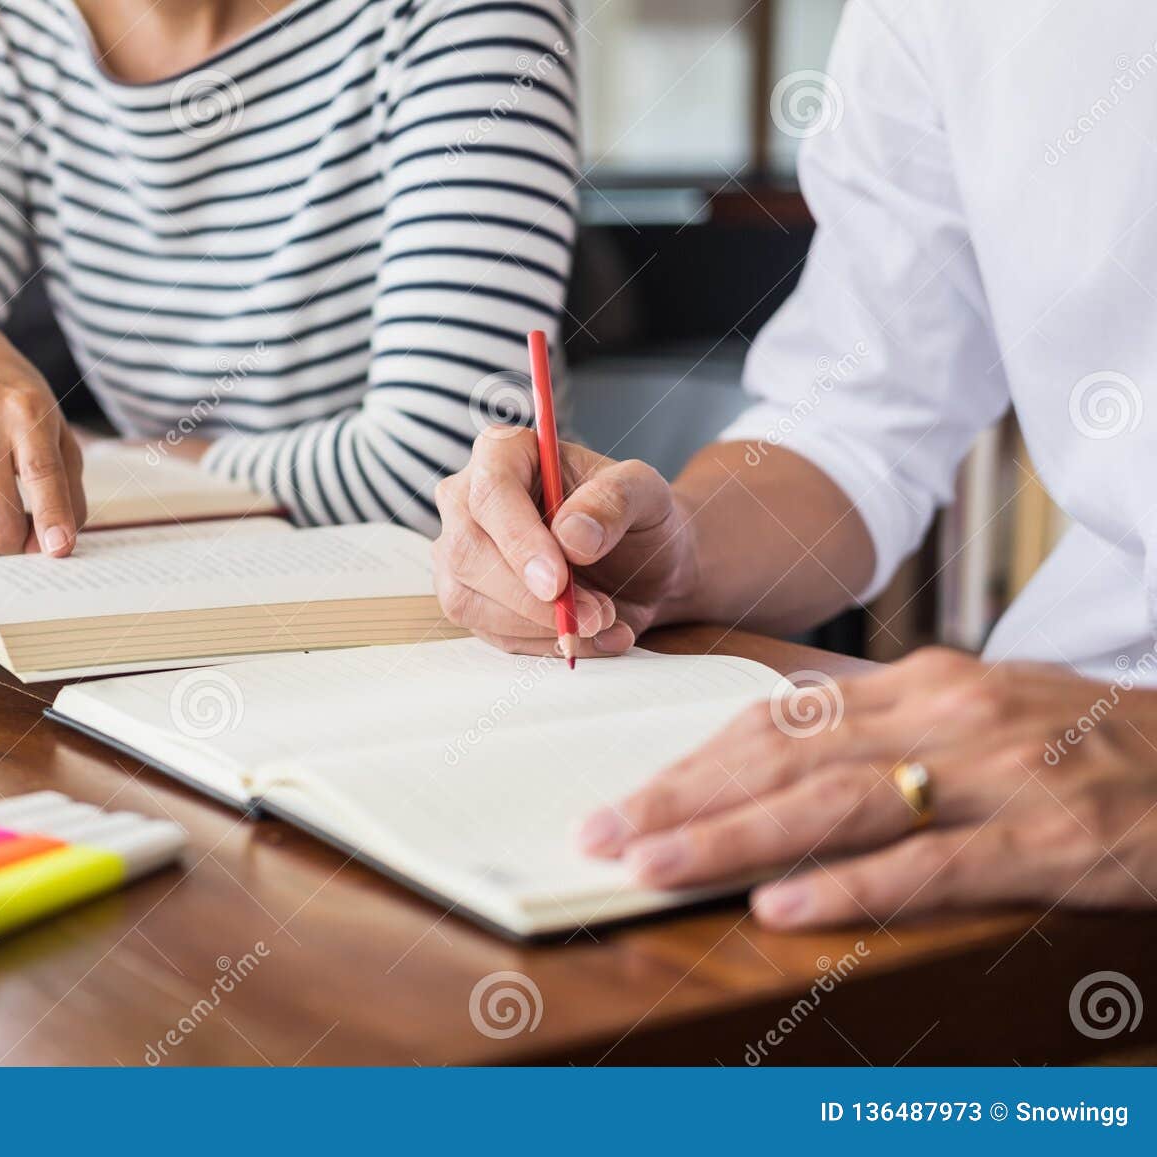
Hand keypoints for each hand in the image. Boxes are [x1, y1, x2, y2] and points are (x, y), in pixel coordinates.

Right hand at [432, 428, 697, 655]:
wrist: (638, 565)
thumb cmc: (634, 517)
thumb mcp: (646, 494)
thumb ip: (614, 501)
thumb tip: (572, 536)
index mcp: (504, 452)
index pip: (491, 492)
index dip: (519, 540)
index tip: (557, 581)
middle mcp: (466, 498)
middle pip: (467, 551)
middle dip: (531, 597)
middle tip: (597, 614)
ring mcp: (458, 551)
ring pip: (467, 599)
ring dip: (538, 625)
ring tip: (602, 621)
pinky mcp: (465, 597)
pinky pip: (488, 633)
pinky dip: (540, 643)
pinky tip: (584, 634)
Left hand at [577, 648, 1156, 928]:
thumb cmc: (1080, 743)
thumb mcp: (971, 715)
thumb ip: (876, 734)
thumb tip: (769, 763)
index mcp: (914, 685)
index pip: (774, 722)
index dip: (690, 762)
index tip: (623, 797)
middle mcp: (940, 715)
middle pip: (783, 759)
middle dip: (681, 799)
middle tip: (601, 834)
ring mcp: (992, 776)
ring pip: (836, 804)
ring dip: (733, 836)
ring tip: (654, 864)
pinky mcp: (1044, 840)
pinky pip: (930, 863)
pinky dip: (849, 886)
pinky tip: (782, 906)